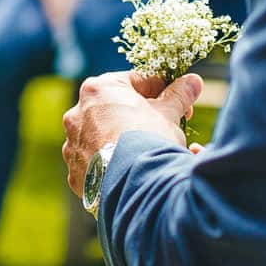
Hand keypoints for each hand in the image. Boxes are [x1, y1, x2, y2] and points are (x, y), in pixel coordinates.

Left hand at [63, 71, 201, 198]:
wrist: (134, 184)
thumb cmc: (150, 139)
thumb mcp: (169, 114)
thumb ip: (178, 95)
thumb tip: (193, 81)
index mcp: (98, 89)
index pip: (134, 81)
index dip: (160, 91)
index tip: (176, 101)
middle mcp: (77, 113)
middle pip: (115, 109)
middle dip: (138, 115)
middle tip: (162, 126)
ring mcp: (72, 144)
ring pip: (102, 136)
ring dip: (121, 139)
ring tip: (145, 151)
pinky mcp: (75, 172)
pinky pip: (95, 162)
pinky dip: (110, 162)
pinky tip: (128, 169)